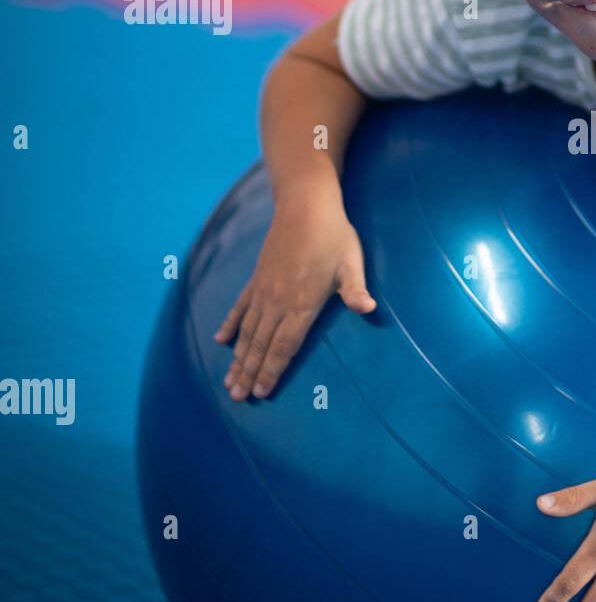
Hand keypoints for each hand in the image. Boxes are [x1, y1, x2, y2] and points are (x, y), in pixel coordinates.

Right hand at [214, 187, 375, 399]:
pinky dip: (230, 325)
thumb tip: (368, 309)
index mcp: (303, 302)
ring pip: (247, 331)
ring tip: (228, 381)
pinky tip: (221, 341)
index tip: (261, 391)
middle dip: (249, 372)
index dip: (273, 369)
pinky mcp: (257, 278)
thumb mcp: (352, 263)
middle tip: (237, 397)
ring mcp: (264, 290)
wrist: (305, 205)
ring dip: (237, 357)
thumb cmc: (334, 235)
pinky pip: (240, 307)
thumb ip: (356, 290)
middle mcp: (278, 301)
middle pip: (261, 344)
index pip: (285, 345)